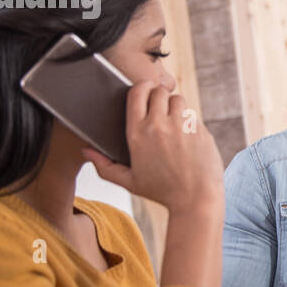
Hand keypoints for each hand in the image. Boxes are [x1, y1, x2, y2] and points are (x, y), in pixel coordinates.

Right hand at [83, 80, 223, 215]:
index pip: (137, 92)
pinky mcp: (200, 129)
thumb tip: (86, 151)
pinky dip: (189, 121)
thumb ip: (105, 166)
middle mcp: (159, 125)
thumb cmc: (162, 192)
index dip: (141, 86)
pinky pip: (193, 115)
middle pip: (158, 91)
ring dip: (175, 106)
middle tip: (159, 107)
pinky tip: (186, 138)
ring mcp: (182, 125)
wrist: (197, 199)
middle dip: (158, 96)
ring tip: (172, 122)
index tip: (144, 89)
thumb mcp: (129, 182)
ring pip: (178, 99)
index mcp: (138, 133)